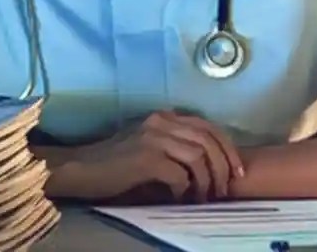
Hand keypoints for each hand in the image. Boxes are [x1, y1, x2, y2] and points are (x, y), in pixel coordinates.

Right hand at [74, 111, 244, 203]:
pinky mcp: (145, 158)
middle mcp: (162, 122)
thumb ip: (175, 148)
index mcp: (165, 117)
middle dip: (224, 166)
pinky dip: (185, 189)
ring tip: (205, 197)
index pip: (208, 127)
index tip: (236, 170)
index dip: (227, 148)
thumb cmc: (114, 164)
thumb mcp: (149, 147)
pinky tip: (180, 199)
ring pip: (198, 155)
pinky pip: (179, 174)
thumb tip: (209, 167)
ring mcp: (153, 138)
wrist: (79, 169)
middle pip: (208, 139)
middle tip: (226, 188)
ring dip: (207, 180)